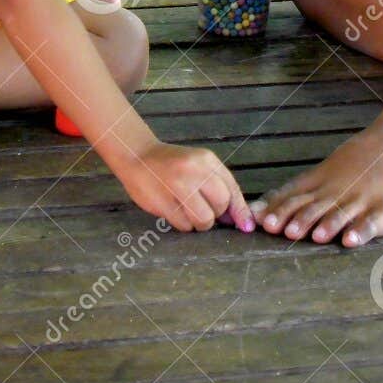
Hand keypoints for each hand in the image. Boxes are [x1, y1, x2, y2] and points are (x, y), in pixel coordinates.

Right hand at [118, 141, 254, 232]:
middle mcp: (195, 170)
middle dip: (215, 214)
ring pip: (204, 219)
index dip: (240, 210)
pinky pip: (184, 225)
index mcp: (207, 160)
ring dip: (199, 223)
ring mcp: (178, 185)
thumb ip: (219, 187)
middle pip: (221, 205)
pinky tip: (174, 211)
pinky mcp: (163, 202)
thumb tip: (238, 219)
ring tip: (188, 212)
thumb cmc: (173, 164)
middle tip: (201, 209)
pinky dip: (183, 224)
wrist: (137, 155)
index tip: (246, 227)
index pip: (232, 188)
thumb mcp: (199, 166)